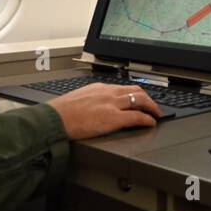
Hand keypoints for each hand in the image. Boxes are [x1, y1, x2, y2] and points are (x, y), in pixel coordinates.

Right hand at [46, 84, 161, 140]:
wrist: (54, 119)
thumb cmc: (60, 113)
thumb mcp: (78, 99)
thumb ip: (90, 100)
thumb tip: (95, 106)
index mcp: (99, 88)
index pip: (123, 87)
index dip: (135, 93)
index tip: (141, 98)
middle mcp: (107, 92)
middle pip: (136, 91)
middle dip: (148, 99)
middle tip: (153, 107)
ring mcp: (111, 104)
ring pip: (140, 100)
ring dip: (152, 107)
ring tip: (156, 114)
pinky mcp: (113, 118)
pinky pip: (137, 117)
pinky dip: (147, 119)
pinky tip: (151, 123)